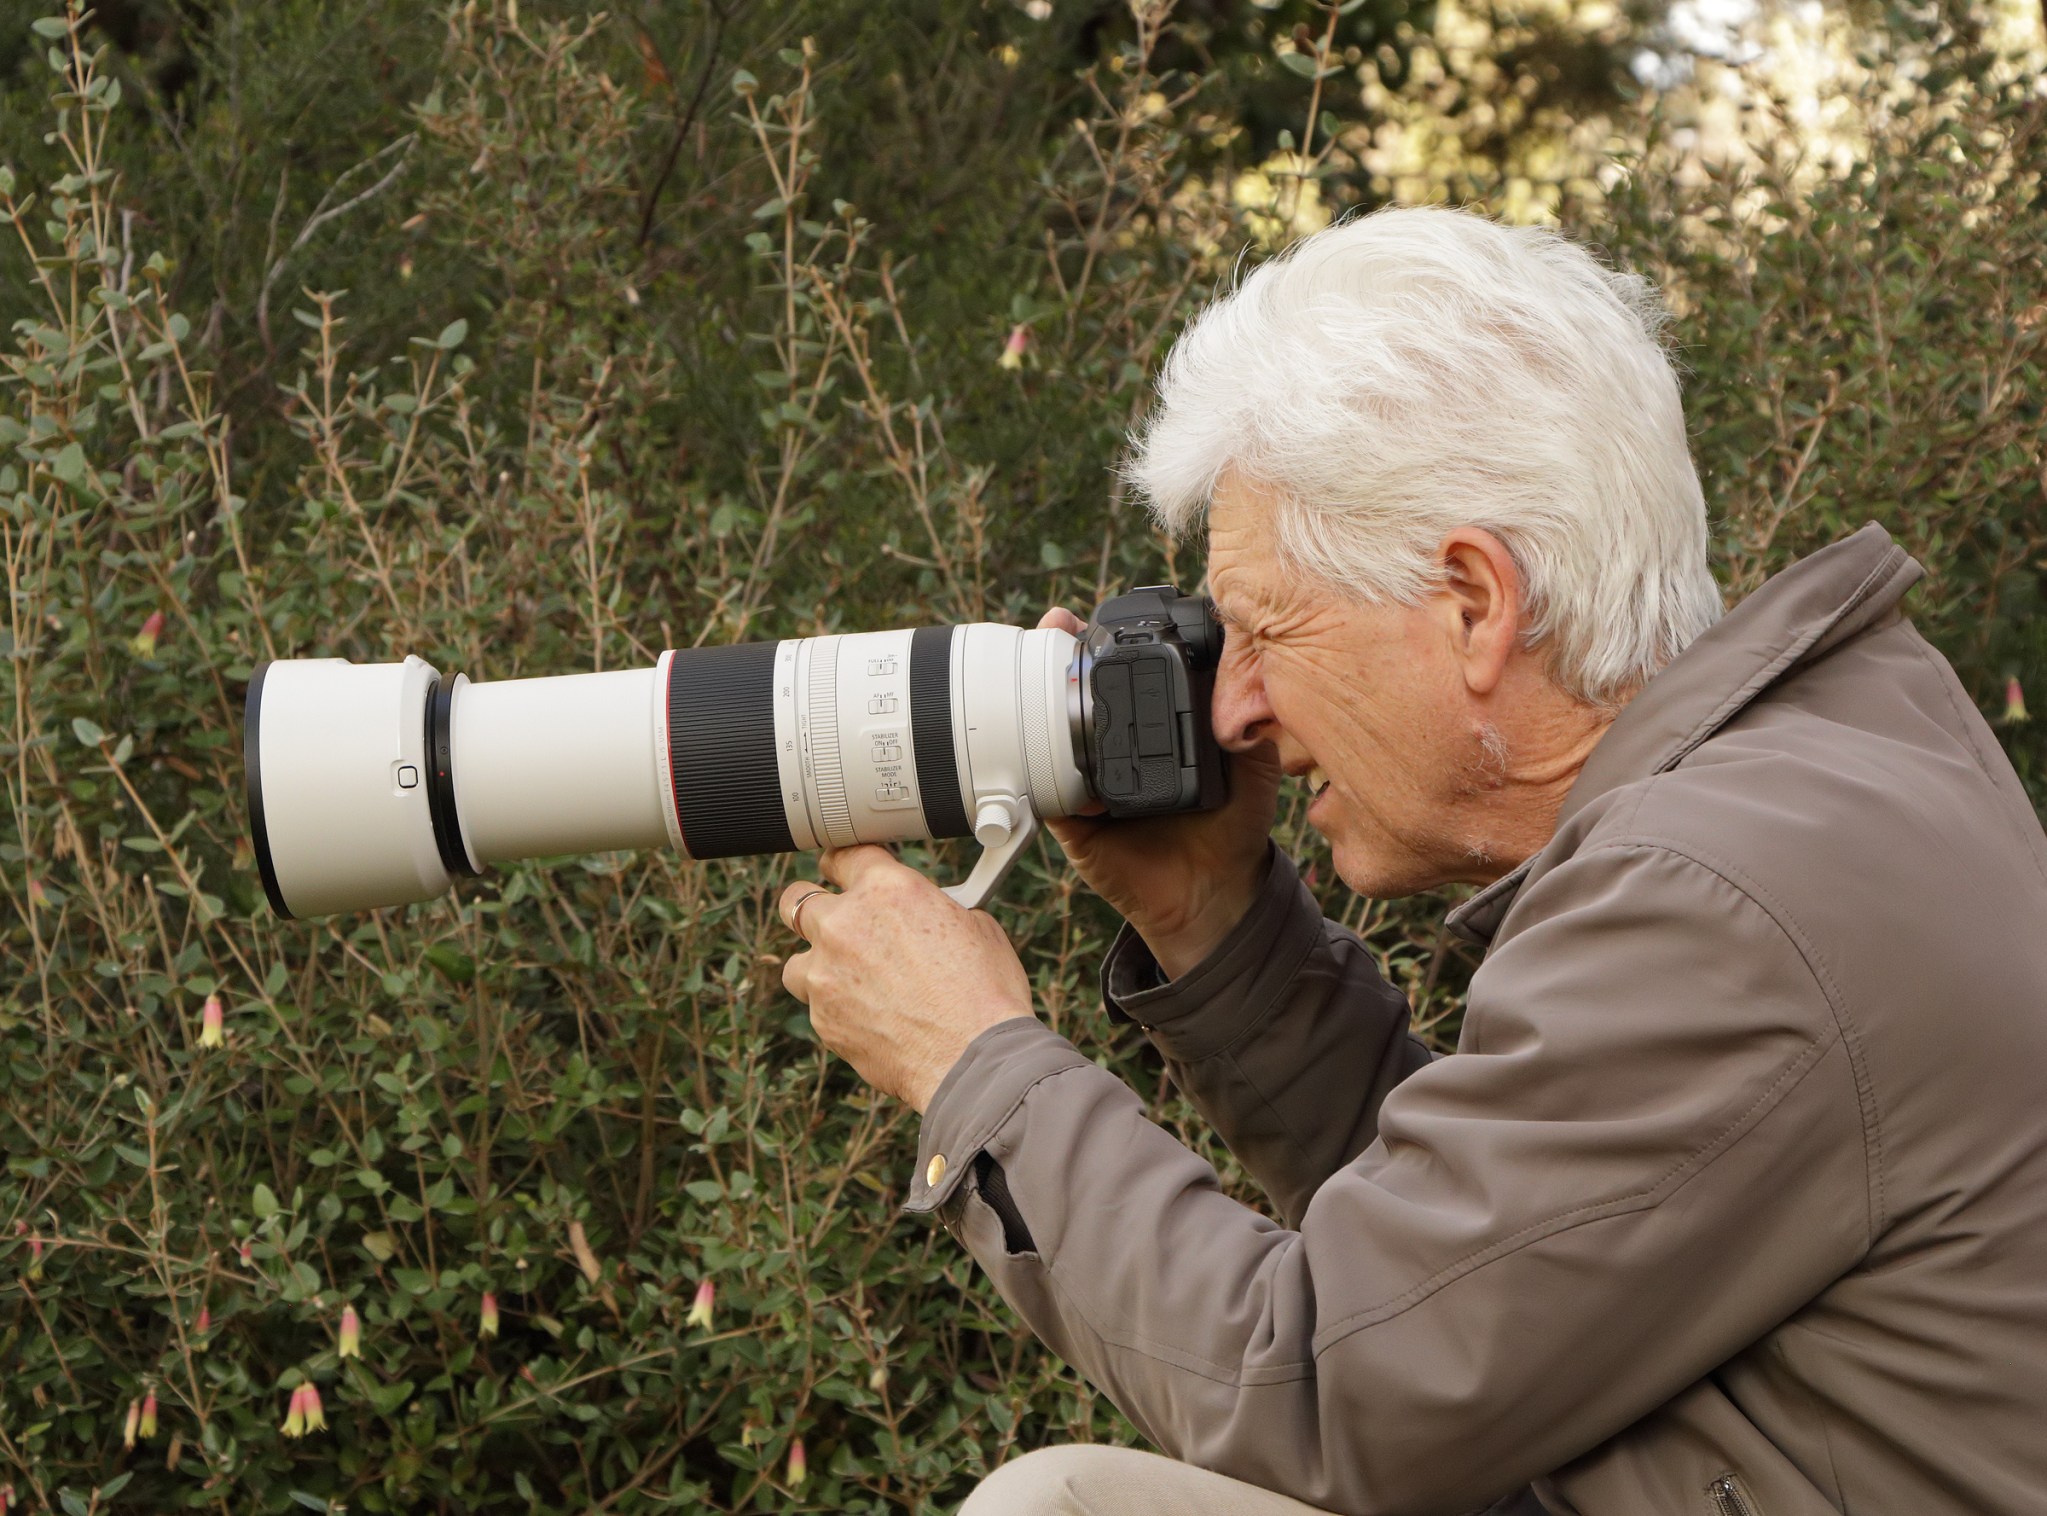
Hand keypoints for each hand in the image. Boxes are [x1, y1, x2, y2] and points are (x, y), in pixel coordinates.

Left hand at [778, 845, 1034, 1113]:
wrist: (974, 1060)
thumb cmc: (986, 994)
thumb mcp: (976, 926)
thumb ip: (935, 909)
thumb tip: (930, 912)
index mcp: (887, 889)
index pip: (844, 855)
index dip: (843, 862)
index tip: (840, 870)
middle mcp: (845, 924)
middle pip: (797, 900)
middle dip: (814, 908)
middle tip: (833, 920)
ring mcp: (826, 975)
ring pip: (798, 960)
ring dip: (818, 965)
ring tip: (850, 979)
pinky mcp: (823, 1020)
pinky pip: (816, 1006)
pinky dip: (836, 1009)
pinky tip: (869, 1018)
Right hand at [1038, 606, 1282, 978]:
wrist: (1215, 897)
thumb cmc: (1233, 831)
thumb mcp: (1256, 771)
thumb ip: (1255, 730)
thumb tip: (1252, 687)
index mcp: (1152, 733)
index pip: (1122, 679)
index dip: (1105, 645)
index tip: (1098, 617)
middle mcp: (1115, 753)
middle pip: (1073, 696)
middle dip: (1059, 656)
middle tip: (1058, 627)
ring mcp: (1089, 786)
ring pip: (1049, 737)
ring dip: (1038, 702)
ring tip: (1042, 669)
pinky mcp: (1075, 826)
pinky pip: (1046, 798)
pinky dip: (1044, 779)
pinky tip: (1058, 760)